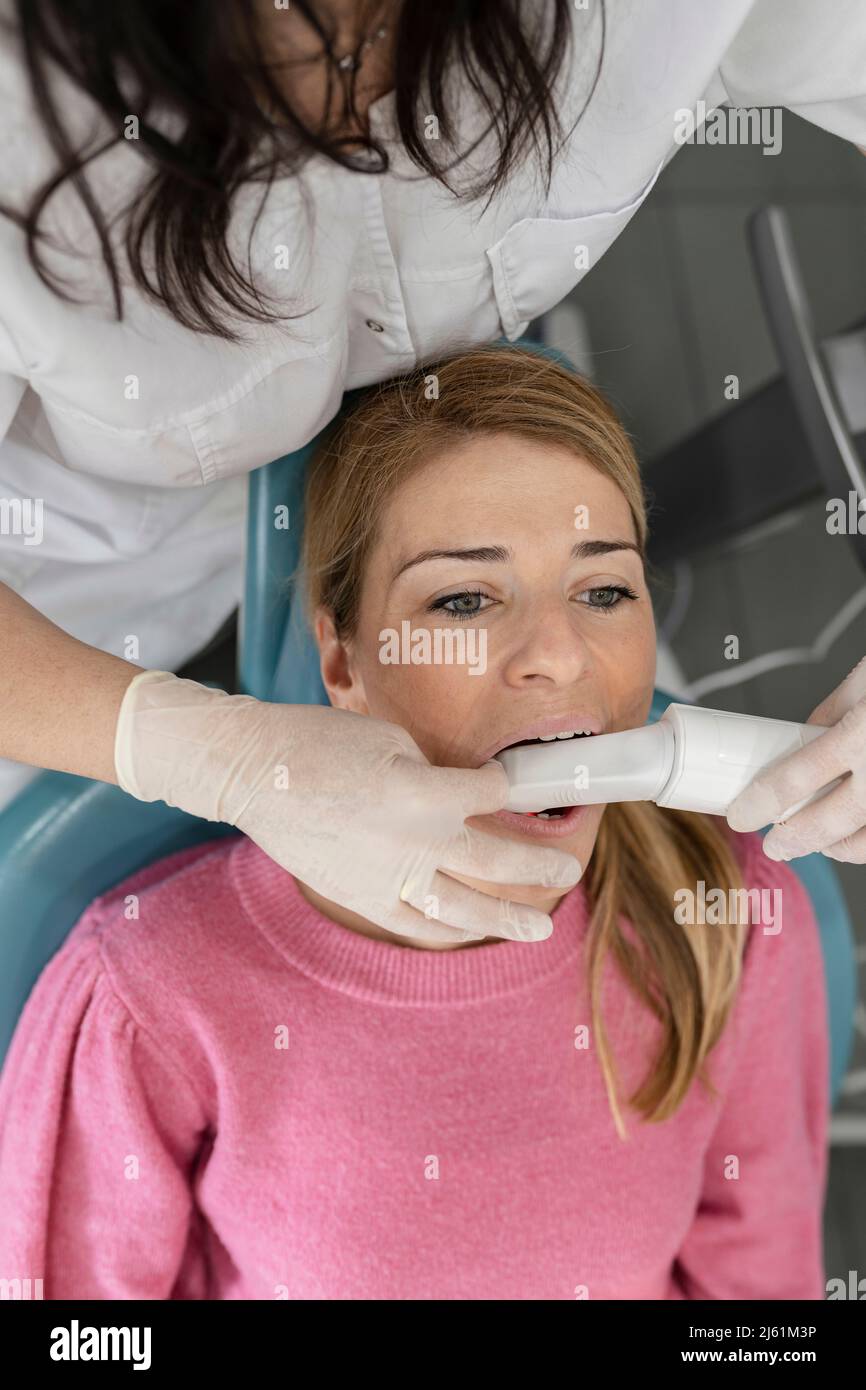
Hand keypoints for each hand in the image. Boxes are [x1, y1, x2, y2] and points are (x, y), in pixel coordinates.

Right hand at [114, 671, 582, 943]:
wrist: (253, 773)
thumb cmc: (318, 743)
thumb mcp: (389, 738)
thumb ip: (434, 771)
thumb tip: (464, 792)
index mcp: (423, 793)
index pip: (493, 795)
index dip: (513, 787)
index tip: (525, 785)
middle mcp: (414, 842)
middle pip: (496, 860)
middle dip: (539, 866)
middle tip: (567, 872)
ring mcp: (388, 877)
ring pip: (463, 910)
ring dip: (507, 920)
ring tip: (541, 930)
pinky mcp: (361, 897)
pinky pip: (415, 924)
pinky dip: (448, 932)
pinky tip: (472, 934)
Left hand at [726, 656, 865, 861]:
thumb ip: (833, 711)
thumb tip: (801, 735)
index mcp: (865, 732)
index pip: (795, 779)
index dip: (760, 803)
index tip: (742, 814)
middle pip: (828, 824)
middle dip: (793, 840)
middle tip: (775, 844)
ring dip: (838, 848)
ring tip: (819, 843)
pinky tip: (859, 834)